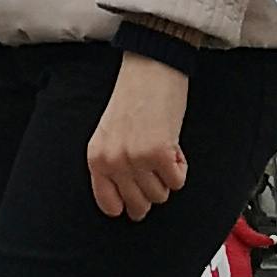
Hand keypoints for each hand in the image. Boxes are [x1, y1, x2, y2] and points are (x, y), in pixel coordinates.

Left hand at [87, 51, 190, 218]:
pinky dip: (180, 168)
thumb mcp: (110, 135)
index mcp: (96, 158)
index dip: (127, 206)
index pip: (108, 204)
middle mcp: (113, 161)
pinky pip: (177, 182)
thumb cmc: (133, 99)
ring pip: (160, 196)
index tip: (136, 204)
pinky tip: (173, 147)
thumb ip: (113, 166)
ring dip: (166, 177)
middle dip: (151, 191)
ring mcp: (135, 159)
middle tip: (156, 170)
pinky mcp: (159, 153)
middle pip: (138, 205)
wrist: (150, 69)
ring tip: (162, 150)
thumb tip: (129, 205)